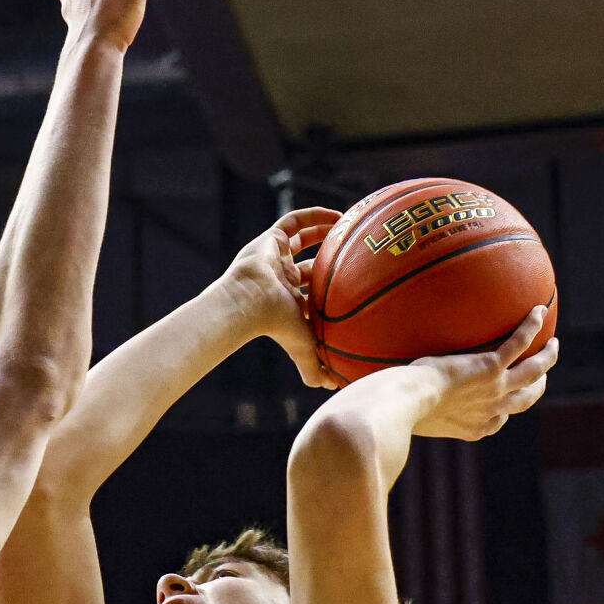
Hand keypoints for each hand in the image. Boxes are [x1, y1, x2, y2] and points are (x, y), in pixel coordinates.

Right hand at [222, 208, 341, 388]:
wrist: (249, 303)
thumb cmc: (274, 326)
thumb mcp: (303, 347)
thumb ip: (315, 368)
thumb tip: (334, 387)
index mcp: (288, 302)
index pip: (310, 295)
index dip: (330, 291)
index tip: (355, 285)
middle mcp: (281, 279)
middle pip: (306, 267)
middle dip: (327, 261)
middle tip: (354, 254)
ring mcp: (275, 258)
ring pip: (300, 241)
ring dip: (322, 233)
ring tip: (348, 227)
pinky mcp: (270, 240)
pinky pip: (293, 222)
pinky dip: (314, 217)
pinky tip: (339, 216)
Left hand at [412, 306, 559, 440]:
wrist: (406, 404)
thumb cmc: (399, 410)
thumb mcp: (410, 415)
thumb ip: (412, 409)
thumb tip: (392, 398)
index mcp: (473, 428)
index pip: (497, 421)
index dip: (504, 412)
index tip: (500, 405)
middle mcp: (490, 412)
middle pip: (525, 400)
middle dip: (537, 388)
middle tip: (542, 376)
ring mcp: (495, 389)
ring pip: (533, 371)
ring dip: (547, 357)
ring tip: (553, 344)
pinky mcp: (491, 367)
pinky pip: (519, 343)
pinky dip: (531, 326)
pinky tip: (538, 311)